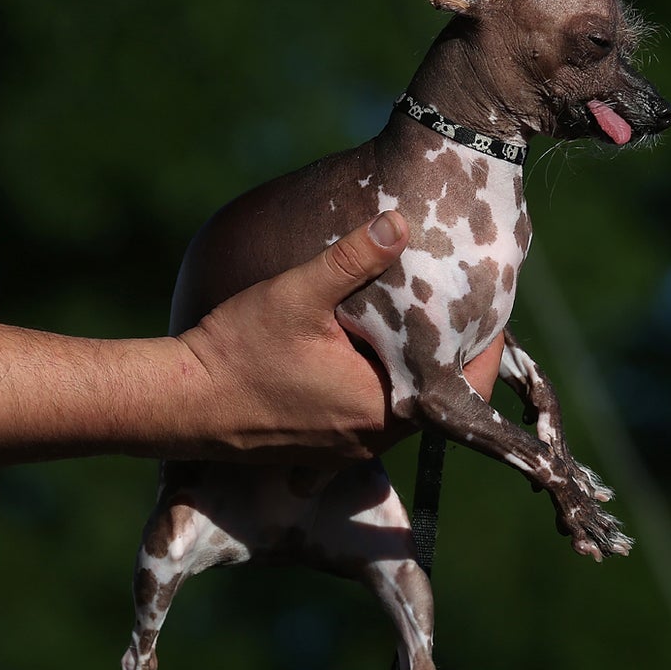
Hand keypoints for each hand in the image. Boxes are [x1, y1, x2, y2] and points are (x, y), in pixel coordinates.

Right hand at [176, 211, 504, 464]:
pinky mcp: (323, 449)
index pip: (465, 386)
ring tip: (414, 319)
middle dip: (447, 351)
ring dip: (411, 368)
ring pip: (403, 406)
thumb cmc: (237, 350)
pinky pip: (371, 415)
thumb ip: (352, 258)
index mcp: (382, 407)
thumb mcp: (297, 293)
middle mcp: (373, 438)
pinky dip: (379, 383)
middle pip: (438, 397)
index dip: (487, 344)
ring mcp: (348, 448)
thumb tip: (400, 221)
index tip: (490, 304)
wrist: (179, 403)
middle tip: (456, 302)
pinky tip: (364, 346)